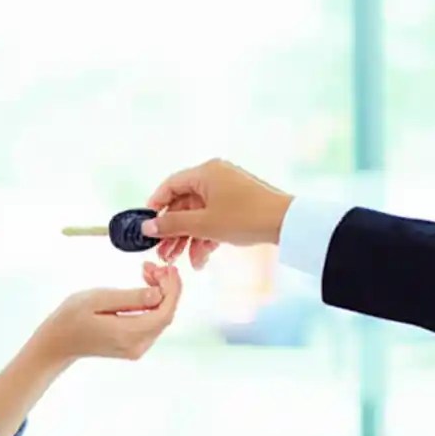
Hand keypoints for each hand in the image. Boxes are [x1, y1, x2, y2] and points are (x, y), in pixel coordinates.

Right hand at [30, 262, 181, 363]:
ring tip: (147, 273)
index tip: (168, 268)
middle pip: (165, 315)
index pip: (164, 312)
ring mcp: (137, 348)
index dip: (171, 289)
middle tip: (153, 266)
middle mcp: (137, 346)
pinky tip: (144, 288)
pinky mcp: (134, 346)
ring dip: (160, 294)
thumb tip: (157, 294)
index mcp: (129, 334)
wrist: (57, 342)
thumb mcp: (97, 299)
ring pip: (160, 318)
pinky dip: (153, 303)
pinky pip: (152, 323)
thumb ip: (130, 298)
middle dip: (166, 288)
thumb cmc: (71, 318)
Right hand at [142, 158, 294, 268]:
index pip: (170, 186)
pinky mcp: (238, 206)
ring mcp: (227, 192)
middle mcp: (215, 177)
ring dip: (189, 239)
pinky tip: (202, 260)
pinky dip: (206, 238)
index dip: (155, 206)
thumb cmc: (246, 218)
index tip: (147, 227)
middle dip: (173, 232)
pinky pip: (214, 220)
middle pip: (183, 204)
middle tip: (163, 253)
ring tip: (182, 262)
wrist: (288, 224)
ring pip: (199, 215)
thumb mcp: (204, 224)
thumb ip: (172, 225)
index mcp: (205, 172)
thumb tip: (147, 227)